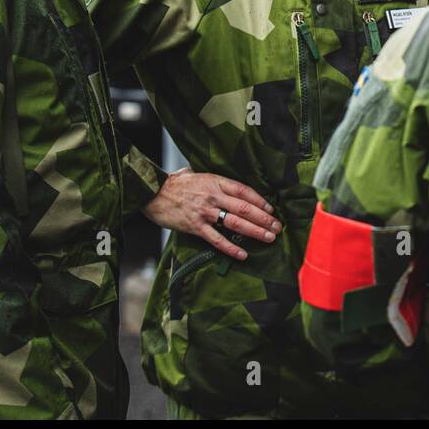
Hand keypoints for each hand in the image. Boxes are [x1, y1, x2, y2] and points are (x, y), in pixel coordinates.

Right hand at [142, 169, 281, 260]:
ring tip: (269, 238)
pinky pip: (217, 240)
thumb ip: (211, 178)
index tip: (271, 210)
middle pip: (245, 208)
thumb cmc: (174, 183)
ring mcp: (204, 212)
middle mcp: (213, 196)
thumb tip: (222, 180)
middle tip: (277, 228)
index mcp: (215, 181)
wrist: (151, 192)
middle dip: (264, 219)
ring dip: (255, 231)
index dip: (260, 201)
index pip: (244, 191)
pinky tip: (243, 254)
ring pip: (235, 223)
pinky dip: (231, 248)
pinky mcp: (195, 227)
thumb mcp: (195, 173)